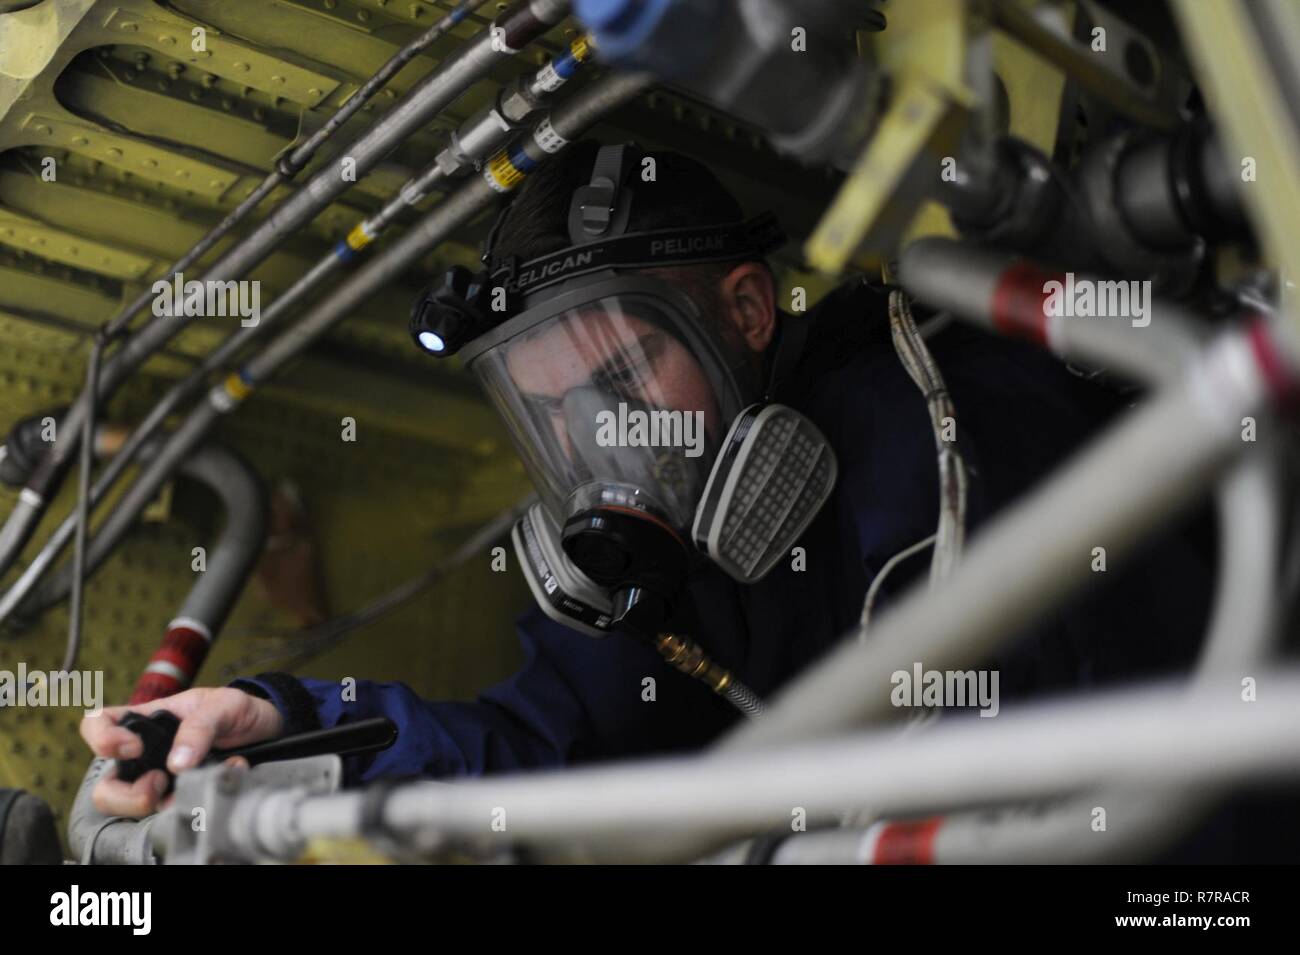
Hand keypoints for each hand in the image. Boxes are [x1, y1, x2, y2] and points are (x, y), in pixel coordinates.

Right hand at [79, 687, 283, 816]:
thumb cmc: (239, 710)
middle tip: (159, 784)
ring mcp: (164, 778)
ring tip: (188, 785)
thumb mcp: (223, 704)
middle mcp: (148, 753)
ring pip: (133, 806)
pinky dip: (198, 801)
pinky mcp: (184, 795)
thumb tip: (178, 763)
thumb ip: (199, 726)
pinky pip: (175, 810)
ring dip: (157, 804)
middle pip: (106, 785)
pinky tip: (225, 776)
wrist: (269, 729)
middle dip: (125, 794)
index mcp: (147, 720)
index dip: (101, 739)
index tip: (131, 747)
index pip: (98, 725)